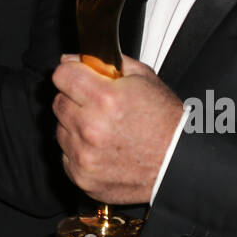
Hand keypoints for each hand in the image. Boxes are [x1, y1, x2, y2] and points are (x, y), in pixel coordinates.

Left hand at [52, 54, 184, 204]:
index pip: (61, 75)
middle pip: (58, 102)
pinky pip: (66, 155)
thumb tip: (74, 59)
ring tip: (104, 130)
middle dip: (74, 100)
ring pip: (60, 130)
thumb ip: (106, 62)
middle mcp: (91, 128)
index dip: (70, 73)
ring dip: (76, 127)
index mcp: (105, 99)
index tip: (76, 77)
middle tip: (98, 106)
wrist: (178, 165)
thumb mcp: (144, 78)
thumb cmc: (166, 123)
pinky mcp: (82, 177)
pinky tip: (102, 149)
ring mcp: (85, 155)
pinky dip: (79, 151)